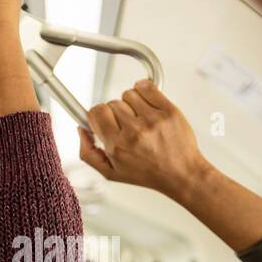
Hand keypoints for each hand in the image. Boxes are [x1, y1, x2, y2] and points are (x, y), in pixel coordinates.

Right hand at [79, 81, 209, 199]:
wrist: (180, 173)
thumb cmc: (147, 174)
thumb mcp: (110, 172)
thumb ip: (88, 153)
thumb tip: (81, 130)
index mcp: (117, 146)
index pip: (96, 113)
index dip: (96, 114)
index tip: (101, 118)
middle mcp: (134, 131)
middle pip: (111, 103)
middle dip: (114, 112)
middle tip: (123, 123)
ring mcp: (152, 119)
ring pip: (128, 94)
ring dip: (130, 102)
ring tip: (137, 116)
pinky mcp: (168, 110)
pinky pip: (147, 87)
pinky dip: (143, 89)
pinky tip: (145, 101)